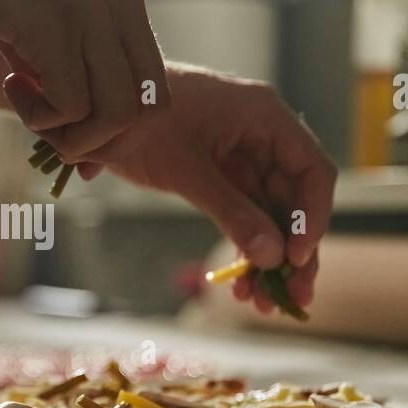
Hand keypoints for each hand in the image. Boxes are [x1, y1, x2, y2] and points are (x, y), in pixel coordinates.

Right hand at [0, 0, 168, 160]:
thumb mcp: (42, 10)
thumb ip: (62, 68)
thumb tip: (77, 144)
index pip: (156, 92)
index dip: (119, 129)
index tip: (70, 131)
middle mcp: (119, 6)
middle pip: (146, 112)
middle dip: (98, 141)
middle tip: (47, 126)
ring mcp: (90, 14)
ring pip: (115, 117)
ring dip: (69, 135)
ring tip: (25, 105)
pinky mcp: (54, 25)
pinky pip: (71, 106)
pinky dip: (39, 116)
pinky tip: (8, 83)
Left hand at [4, 64, 336, 312]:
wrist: (95, 104)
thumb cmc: (139, 122)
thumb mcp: (187, 171)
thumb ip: (233, 212)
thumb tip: (273, 257)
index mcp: (264, 116)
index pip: (312, 171)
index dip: (313, 218)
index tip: (297, 259)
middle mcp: (260, 133)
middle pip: (294, 198)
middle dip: (292, 250)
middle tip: (294, 298)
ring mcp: (240, 153)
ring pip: (269, 212)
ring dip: (267, 256)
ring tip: (260, 303)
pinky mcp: (219, 170)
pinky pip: (243, 211)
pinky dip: (243, 243)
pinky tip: (239, 283)